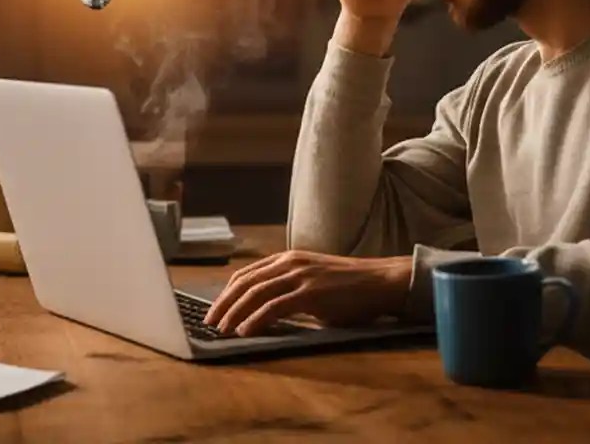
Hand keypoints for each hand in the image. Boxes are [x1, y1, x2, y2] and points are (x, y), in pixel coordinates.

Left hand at [203, 250, 413, 336]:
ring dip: (234, 313)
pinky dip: (255, 319)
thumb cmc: (351, 286)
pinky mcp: (310, 293)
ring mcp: (300, 276)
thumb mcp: (314, 280)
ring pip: (255, 293)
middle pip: (245, 282)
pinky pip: (274, 307)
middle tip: (209, 322)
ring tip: (221, 329)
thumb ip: (291, 289)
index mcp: (289, 258)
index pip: (248, 273)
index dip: (227, 292)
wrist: (380, 281)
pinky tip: (244, 330)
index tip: (216, 308)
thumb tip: (268, 311)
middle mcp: (291, 262)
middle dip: (223, 303)